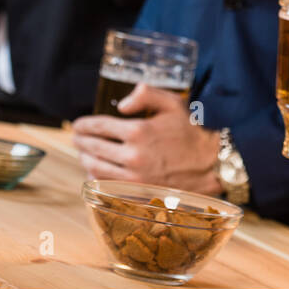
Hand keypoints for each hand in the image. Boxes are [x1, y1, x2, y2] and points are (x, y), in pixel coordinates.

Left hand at [71, 85, 222, 196]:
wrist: (212, 163)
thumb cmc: (192, 131)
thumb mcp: (172, 103)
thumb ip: (144, 94)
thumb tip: (120, 105)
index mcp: (138, 131)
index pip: (98, 127)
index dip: (84, 125)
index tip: (77, 124)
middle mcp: (133, 156)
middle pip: (93, 149)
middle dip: (80, 142)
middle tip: (76, 138)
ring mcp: (135, 178)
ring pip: (96, 170)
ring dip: (85, 160)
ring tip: (83, 154)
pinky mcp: (139, 193)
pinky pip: (109, 187)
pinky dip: (98, 179)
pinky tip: (97, 172)